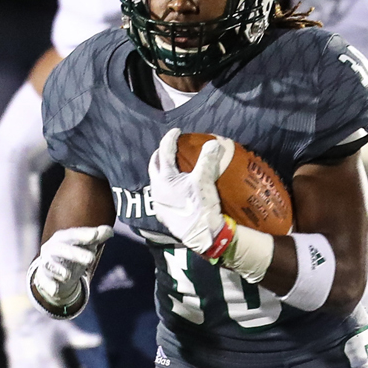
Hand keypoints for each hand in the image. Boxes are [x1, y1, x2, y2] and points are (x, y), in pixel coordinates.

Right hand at [30, 225, 112, 313]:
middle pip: (62, 249)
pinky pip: (45, 282)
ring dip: (58, 270)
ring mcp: (46, 263)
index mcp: (64, 237)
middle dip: (75, 254)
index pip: (74, 234)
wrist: (56, 271)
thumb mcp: (86, 245)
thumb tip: (110, 231)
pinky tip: (55, 290)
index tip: (96, 235)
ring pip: (50, 265)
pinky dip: (50, 286)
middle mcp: (52, 248)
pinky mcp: (44, 278)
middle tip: (91, 259)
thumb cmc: (74, 253)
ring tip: (66, 276)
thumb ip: (98, 237)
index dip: (84, 234)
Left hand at [147, 129, 229, 256]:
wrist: (202, 235)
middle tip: (168, 147)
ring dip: (161, 171)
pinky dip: (165, 186)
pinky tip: (174, 188)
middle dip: (160, 154)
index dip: (170, 139)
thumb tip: (213, 142)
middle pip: (154, 166)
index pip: (164, 152)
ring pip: (156, 181)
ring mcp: (158, 203)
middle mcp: (156, 190)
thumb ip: (207, 159)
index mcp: (164, 179)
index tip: (176, 131)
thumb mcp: (205, 180)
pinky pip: (160, 195)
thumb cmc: (200, 207)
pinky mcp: (163, 215)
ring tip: (171, 166)